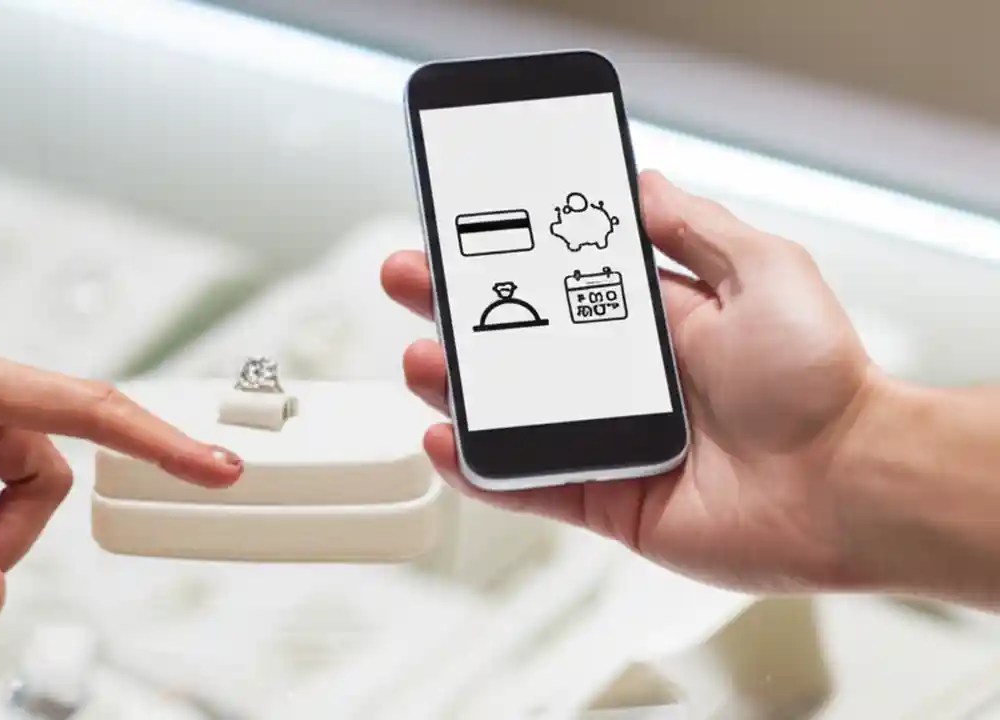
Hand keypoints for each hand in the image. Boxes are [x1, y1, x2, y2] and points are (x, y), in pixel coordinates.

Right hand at [382, 171, 881, 591]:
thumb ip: (695, 230)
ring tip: (421, 357)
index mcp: (661, 324)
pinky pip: (529, 484)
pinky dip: (481, 468)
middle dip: (460, 312)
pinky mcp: (610, 501)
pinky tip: (444, 438)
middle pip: (522, 345)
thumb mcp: (764, 271)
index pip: (563, 286)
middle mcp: (630, 382)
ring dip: (457, 386)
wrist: (848, 483)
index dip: (512, 264)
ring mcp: (614, 442)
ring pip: (514, 412)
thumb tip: (644, 186)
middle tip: (412, 281)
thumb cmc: (820, 381)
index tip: (464, 237)